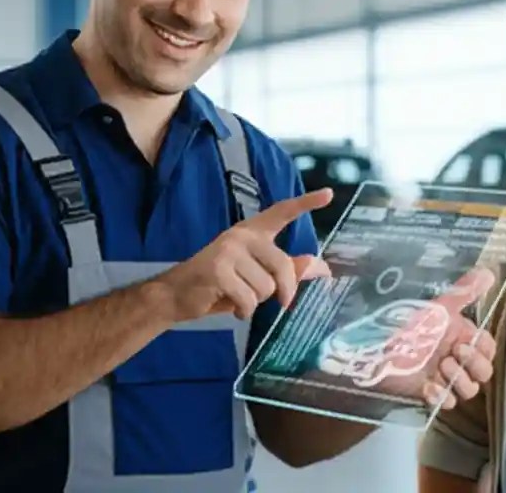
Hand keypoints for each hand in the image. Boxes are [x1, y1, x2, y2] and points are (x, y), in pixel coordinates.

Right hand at [154, 188, 333, 322]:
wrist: (177, 294)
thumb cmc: (219, 285)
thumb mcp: (256, 276)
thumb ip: (287, 270)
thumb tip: (320, 267)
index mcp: (252, 232)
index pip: (282, 212)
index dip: (306, 204)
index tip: (329, 194)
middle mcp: (242, 235)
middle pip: (284, 267)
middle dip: (282, 291)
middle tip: (270, 301)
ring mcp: (229, 250)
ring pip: (266, 288)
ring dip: (255, 302)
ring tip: (235, 294)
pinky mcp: (218, 269)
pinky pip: (249, 300)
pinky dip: (242, 310)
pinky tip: (229, 304)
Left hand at [352, 268, 496, 407]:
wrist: (378, 345)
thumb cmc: (408, 322)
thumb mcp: (439, 306)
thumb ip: (465, 291)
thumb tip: (489, 270)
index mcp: (460, 336)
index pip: (488, 349)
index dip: (483, 349)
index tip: (467, 342)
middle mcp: (455, 357)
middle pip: (484, 371)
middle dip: (474, 364)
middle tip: (455, 354)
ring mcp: (443, 376)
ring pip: (470, 389)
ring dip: (460, 380)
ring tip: (441, 367)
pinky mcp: (429, 392)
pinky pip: (448, 403)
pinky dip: (442, 397)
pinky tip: (429, 388)